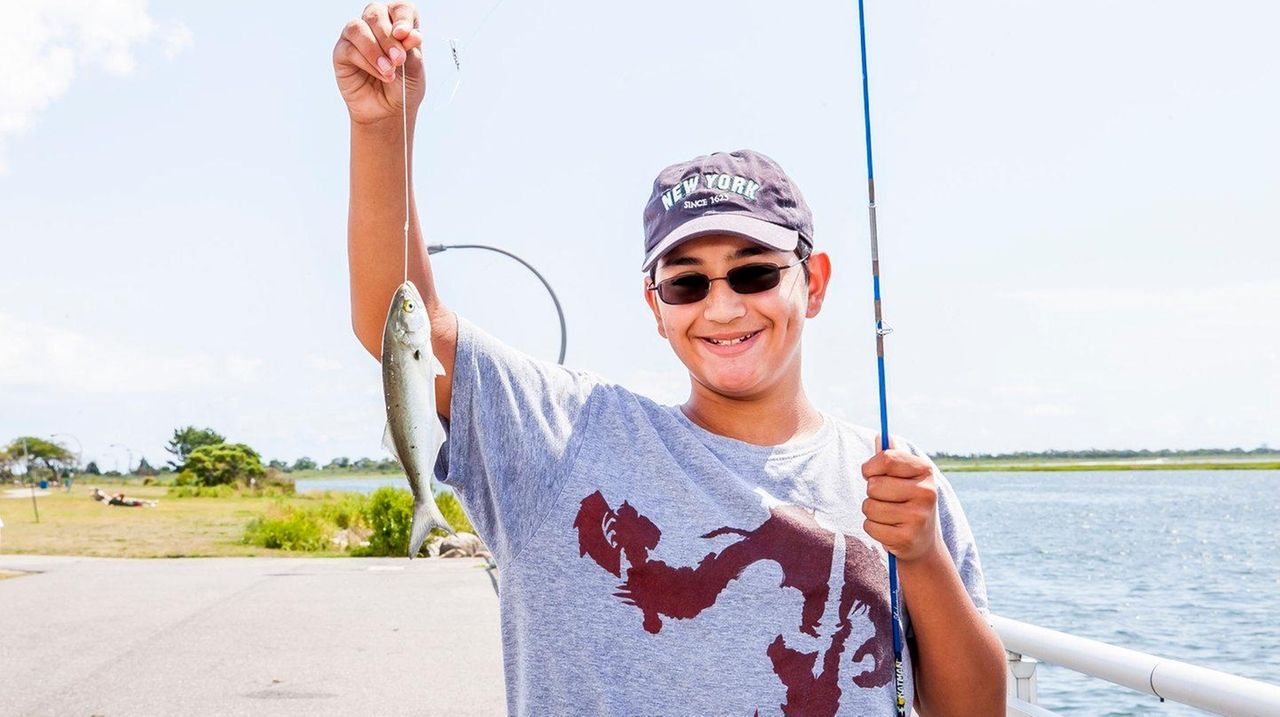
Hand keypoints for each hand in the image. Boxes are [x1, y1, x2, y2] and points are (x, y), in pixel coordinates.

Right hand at [333, 2, 425, 124]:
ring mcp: (356, 37)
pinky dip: (367, 62)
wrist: (389, 112)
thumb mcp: (415, 69)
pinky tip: (380, 75)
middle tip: (398, 59)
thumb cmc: (404, 87)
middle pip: (375, 13)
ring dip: (375, 50)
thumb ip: (411, 50)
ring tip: (389, 71)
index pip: (400, 8)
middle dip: (388, 37)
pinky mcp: (342, 52)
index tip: (405, 35)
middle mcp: (375, 26)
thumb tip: (410, 34)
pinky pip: (349, 49)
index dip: (402, 18)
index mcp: (397, 24)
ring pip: (358, 28)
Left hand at [860, 436, 940, 562]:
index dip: (870, 467)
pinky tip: (889, 530)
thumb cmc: (908, 501)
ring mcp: (918, 517)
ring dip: (871, 512)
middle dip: (871, 493)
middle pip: (873, 485)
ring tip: (888, 515)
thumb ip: (892, 457)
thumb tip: (880, 436)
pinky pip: (870, 527)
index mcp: (925, 471)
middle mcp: (926, 492)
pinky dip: (873, 528)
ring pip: (869, 507)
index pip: (886, 459)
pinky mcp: (907, 538)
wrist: (923, 542)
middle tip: (886, 500)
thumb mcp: (905, 477)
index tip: (870, 474)